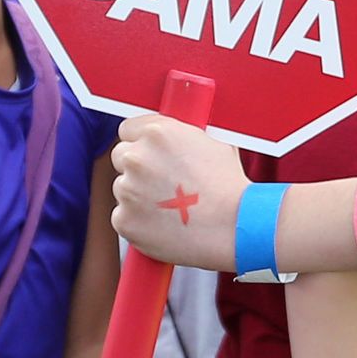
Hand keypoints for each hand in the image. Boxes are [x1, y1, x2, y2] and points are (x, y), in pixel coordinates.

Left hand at [111, 113, 252, 267]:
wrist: (236, 227)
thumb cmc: (230, 187)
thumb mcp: (212, 144)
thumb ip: (180, 137)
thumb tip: (171, 139)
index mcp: (157, 133)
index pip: (128, 130)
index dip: (140, 142)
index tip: (149, 154)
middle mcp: (137, 157)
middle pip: (121, 157)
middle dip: (136, 169)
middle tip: (160, 184)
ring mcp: (128, 190)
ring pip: (123, 189)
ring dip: (138, 197)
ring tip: (169, 209)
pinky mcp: (124, 220)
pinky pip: (123, 218)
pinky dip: (138, 222)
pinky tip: (163, 226)